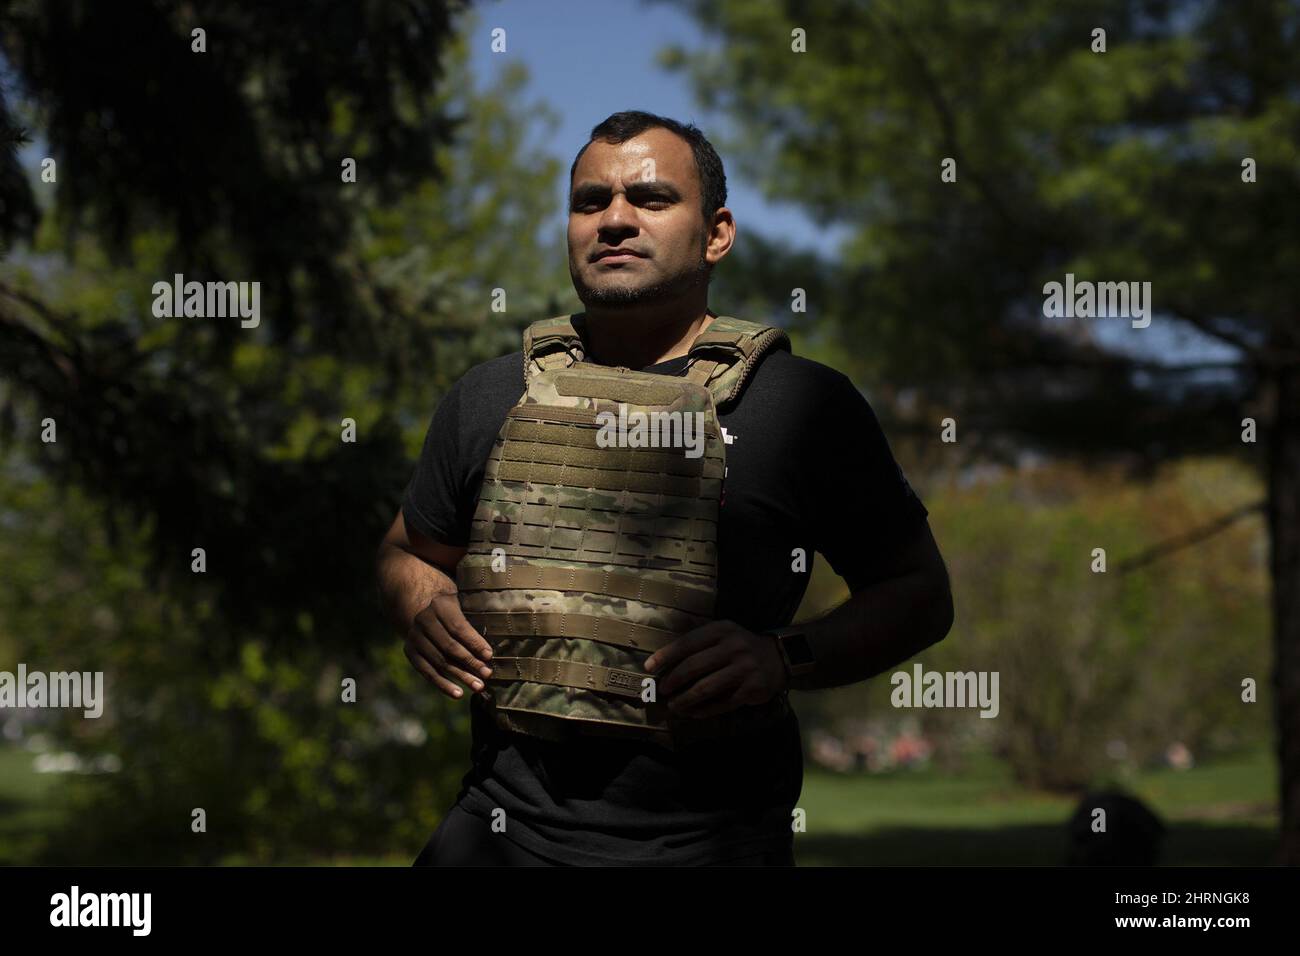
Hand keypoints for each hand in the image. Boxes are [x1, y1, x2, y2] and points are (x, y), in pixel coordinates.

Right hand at [403, 591, 493, 699]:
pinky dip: (443, 685)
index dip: (474, 643)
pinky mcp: (410, 652)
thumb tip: (490, 648)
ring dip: (460, 676)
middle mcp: (423, 621)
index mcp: (439, 606)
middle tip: (487, 674)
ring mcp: (414, 637)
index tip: (489, 656)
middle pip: (450, 647)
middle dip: (470, 662)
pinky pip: (427, 672)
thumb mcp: (459, 602)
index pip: (458, 628)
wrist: (418, 603)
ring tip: (478, 687)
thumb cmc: (450, 606)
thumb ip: (472, 619)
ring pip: (440, 662)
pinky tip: (458, 694)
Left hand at [644, 620, 786, 718]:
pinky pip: (722, 703)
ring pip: (706, 688)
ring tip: (674, 706)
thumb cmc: (741, 645)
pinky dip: (705, 710)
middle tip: (662, 690)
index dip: (666, 655)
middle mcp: (733, 647)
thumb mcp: (723, 633)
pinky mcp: (751, 689)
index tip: (649, 667)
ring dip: (686, 699)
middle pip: (694, 666)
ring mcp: (743, 669)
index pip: (688, 643)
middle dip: (673, 680)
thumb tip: (665, 658)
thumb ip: (699, 640)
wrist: (778, 657)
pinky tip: (693, 713)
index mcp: (722, 631)